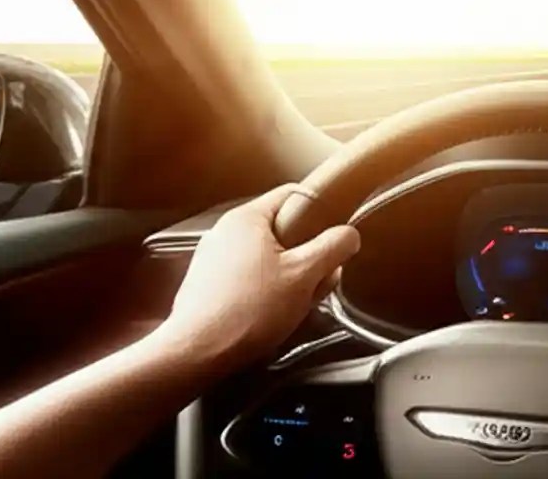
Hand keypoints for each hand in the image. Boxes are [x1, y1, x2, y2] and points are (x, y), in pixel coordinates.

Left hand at [158, 185, 360, 372]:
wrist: (198, 353)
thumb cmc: (249, 311)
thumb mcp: (304, 276)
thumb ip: (332, 248)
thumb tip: (349, 235)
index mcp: (247, 218)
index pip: (294, 195)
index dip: (321, 212)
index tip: (334, 237)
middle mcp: (225, 231)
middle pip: (282, 229)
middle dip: (306, 255)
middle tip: (317, 281)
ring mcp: (213, 258)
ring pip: (267, 256)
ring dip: (288, 276)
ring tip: (293, 303)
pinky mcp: (207, 284)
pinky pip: (248, 276)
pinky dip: (264, 290)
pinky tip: (270, 313)